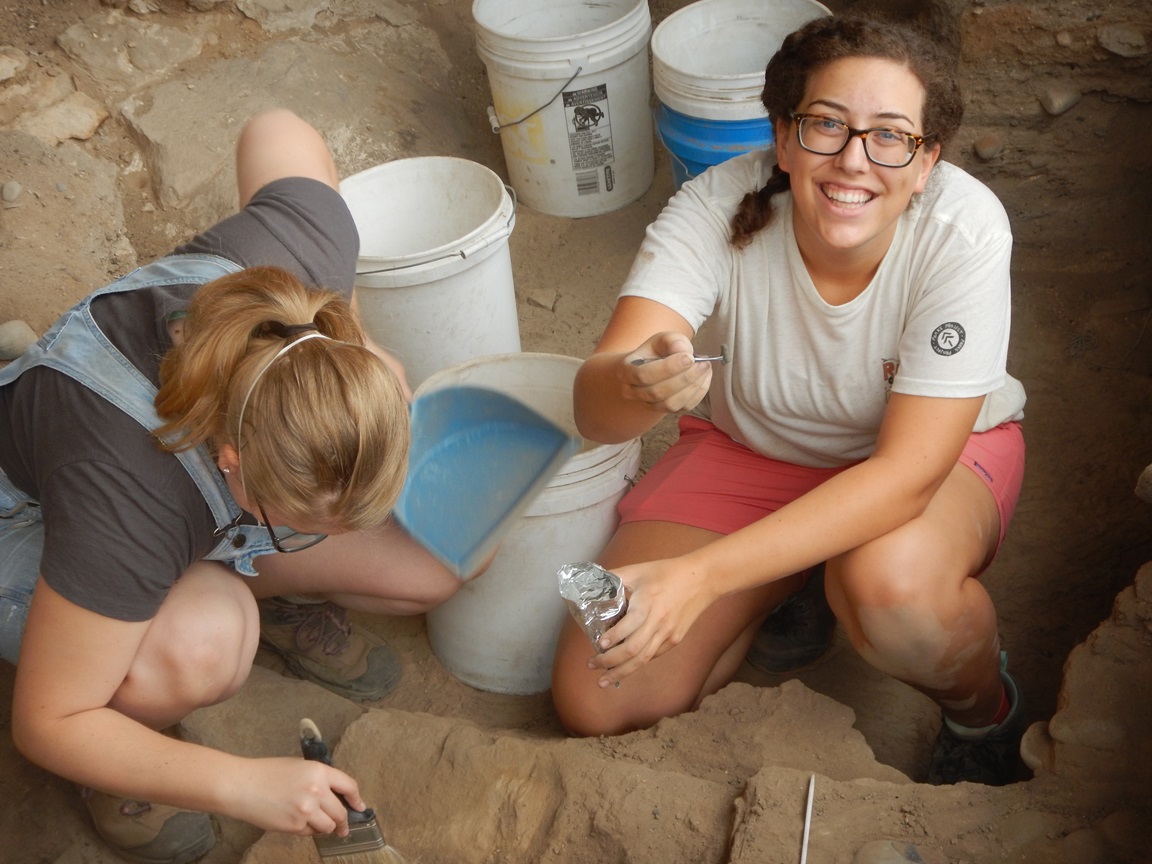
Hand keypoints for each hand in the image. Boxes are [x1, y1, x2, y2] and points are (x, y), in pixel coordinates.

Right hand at [226, 756, 367, 836]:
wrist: (243, 786)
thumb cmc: (268, 773)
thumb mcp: (299, 766)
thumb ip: (319, 779)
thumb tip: (334, 794)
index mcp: (319, 772)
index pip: (349, 786)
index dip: (356, 798)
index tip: (359, 806)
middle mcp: (317, 791)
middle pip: (341, 812)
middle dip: (344, 821)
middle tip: (343, 826)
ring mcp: (307, 810)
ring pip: (328, 826)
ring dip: (327, 827)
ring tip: (322, 825)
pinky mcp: (295, 826)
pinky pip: (310, 832)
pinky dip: (308, 830)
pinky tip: (299, 823)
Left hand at [586, 557, 716, 686]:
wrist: (702, 579)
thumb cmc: (667, 572)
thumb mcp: (638, 569)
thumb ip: (614, 577)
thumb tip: (591, 584)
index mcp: (648, 602)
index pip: (629, 626)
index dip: (613, 638)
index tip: (598, 645)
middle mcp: (659, 622)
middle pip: (634, 650)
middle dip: (610, 662)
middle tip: (591, 664)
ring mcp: (668, 634)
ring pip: (643, 659)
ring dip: (622, 672)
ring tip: (603, 680)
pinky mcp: (675, 640)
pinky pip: (653, 656)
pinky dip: (637, 664)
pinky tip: (624, 668)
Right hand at [621, 332, 712, 414]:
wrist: (646, 371)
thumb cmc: (652, 353)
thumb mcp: (659, 340)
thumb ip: (671, 340)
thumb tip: (683, 351)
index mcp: (626, 371)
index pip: (643, 374)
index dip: (668, 368)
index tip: (689, 357)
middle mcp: (632, 392)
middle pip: (657, 392)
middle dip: (684, 378)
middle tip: (703, 364)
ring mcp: (647, 405)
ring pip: (670, 405)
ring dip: (692, 388)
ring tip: (705, 369)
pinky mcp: (664, 411)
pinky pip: (682, 408)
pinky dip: (697, 394)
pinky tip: (704, 378)